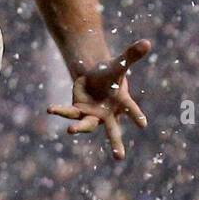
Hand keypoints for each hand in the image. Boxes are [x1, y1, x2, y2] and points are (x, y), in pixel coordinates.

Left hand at [48, 38, 150, 160]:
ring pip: (85, 125)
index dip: (136, 115)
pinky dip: (59, 110)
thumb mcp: (119, 63)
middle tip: (119, 157)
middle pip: (113, 131)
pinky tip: (50, 109)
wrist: (94, 79)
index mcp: (121, 102)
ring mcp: (91, 115)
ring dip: (78, 128)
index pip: (131, 109)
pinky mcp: (76, 110)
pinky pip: (68, 111)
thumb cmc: (110, 75)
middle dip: (116, 143)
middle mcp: (107, 114)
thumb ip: (132, 55)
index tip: (143, 124)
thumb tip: (147, 42)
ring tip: (70, 130)